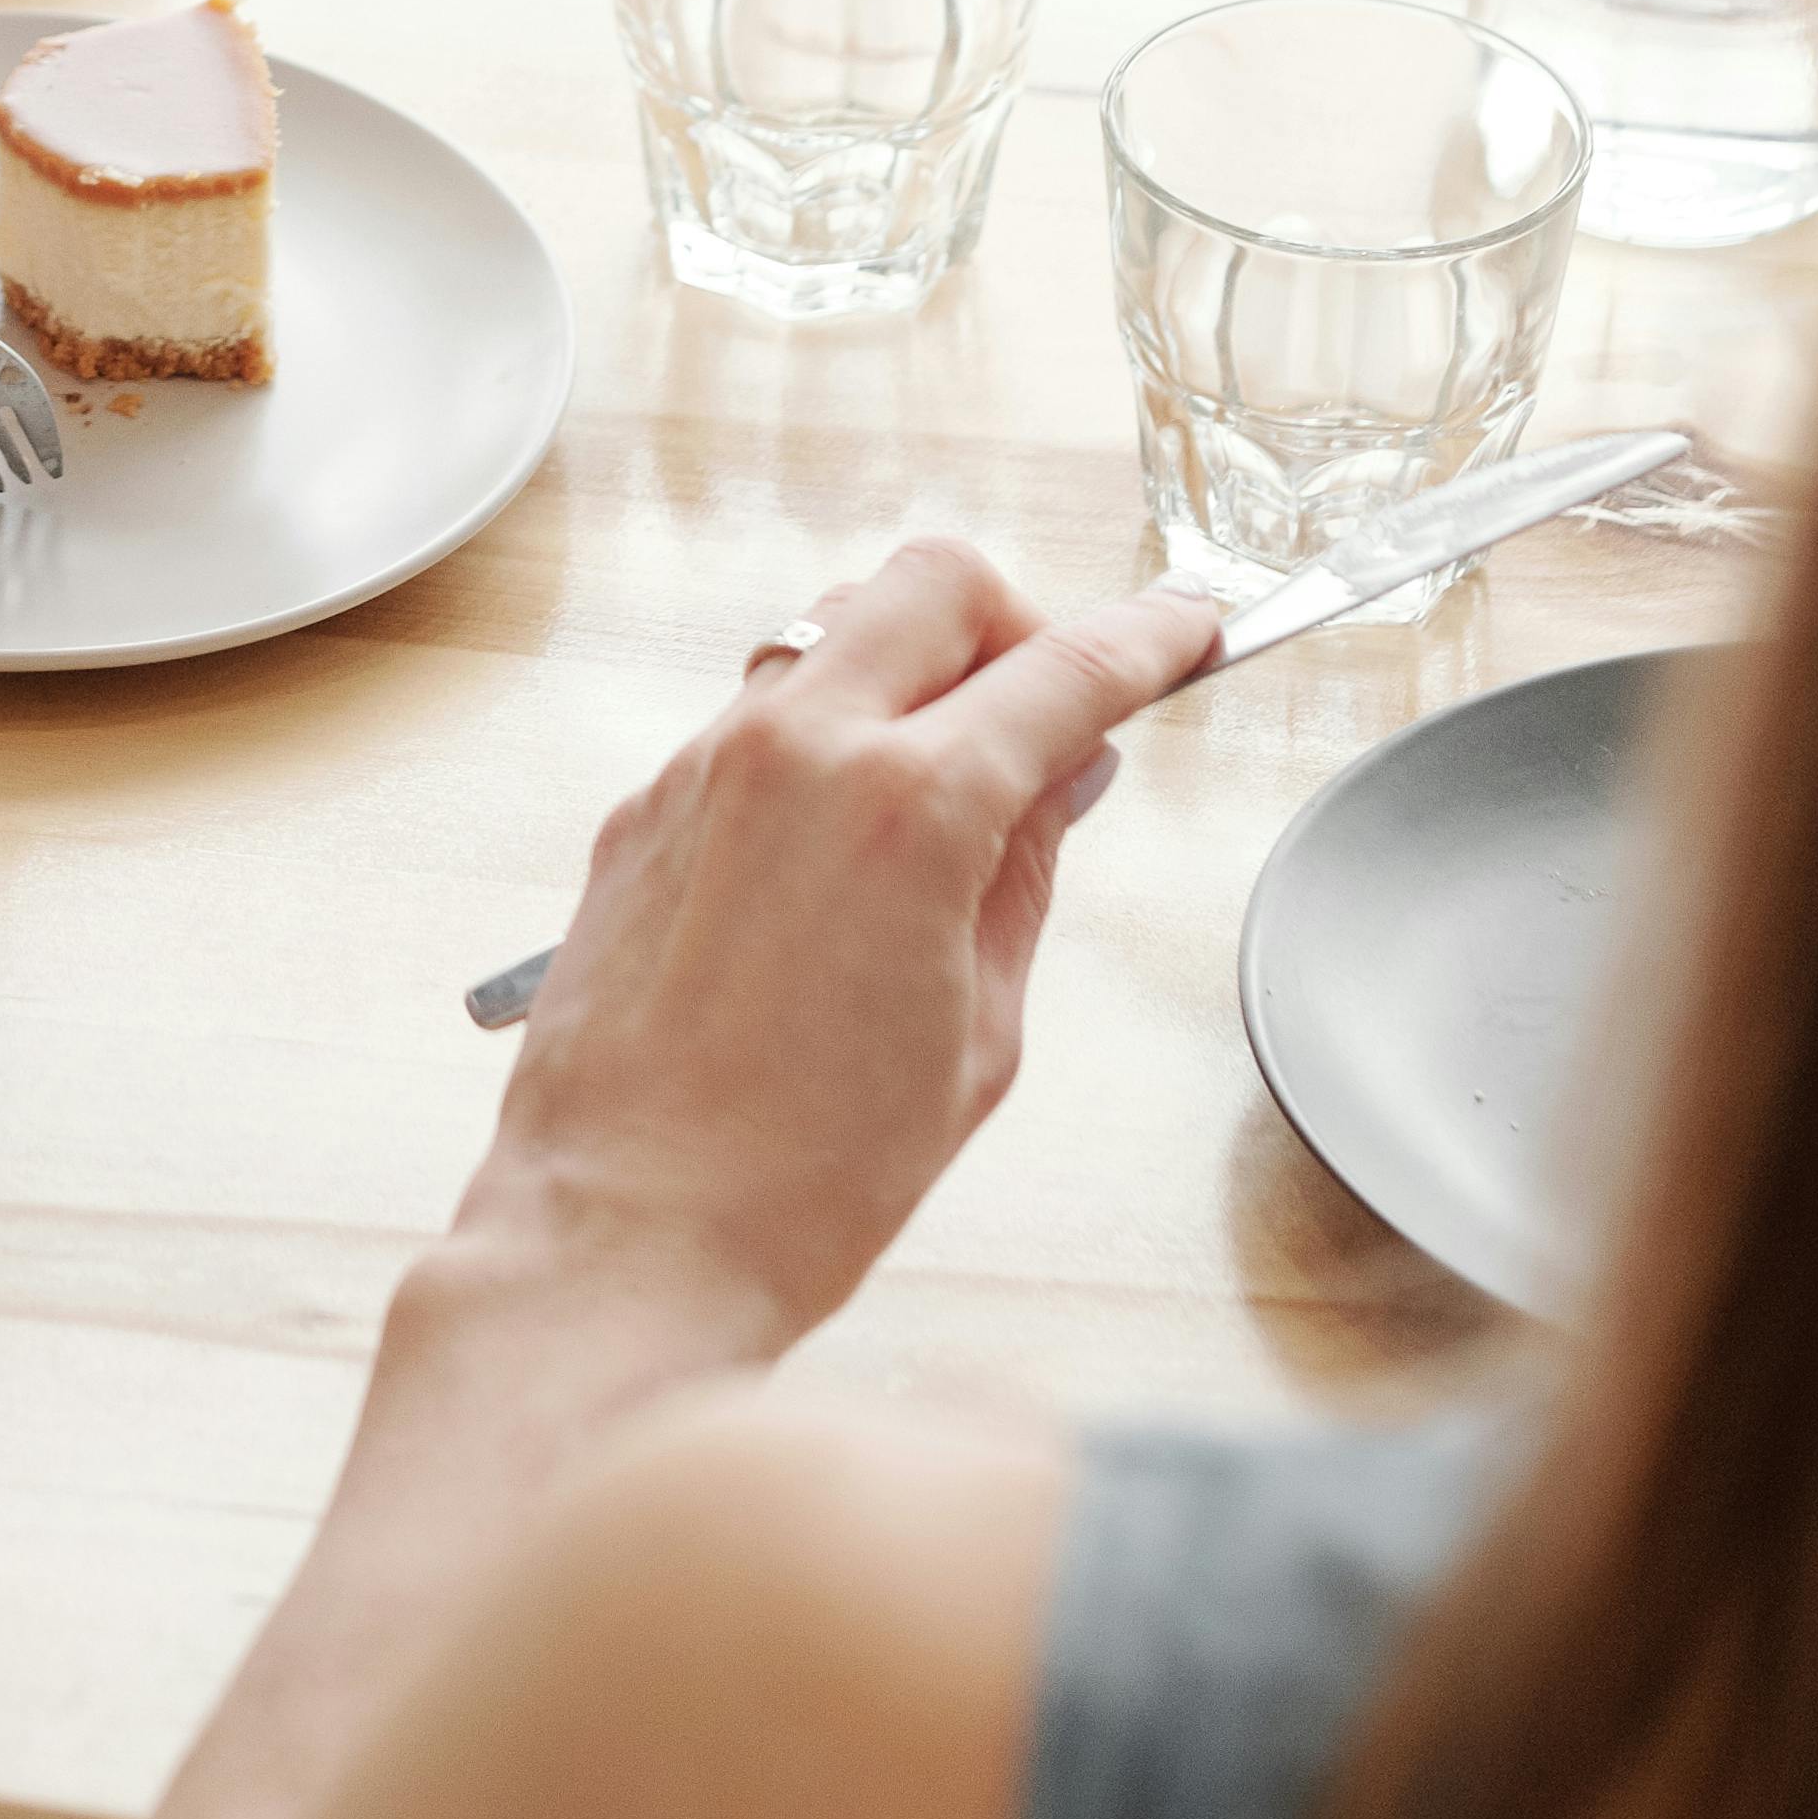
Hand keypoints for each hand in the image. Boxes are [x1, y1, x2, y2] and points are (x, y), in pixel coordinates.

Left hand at [448, 538, 1221, 1363]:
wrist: (625, 1235)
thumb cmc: (811, 1174)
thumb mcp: (980, 1032)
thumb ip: (1024, 872)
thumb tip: (1063, 771)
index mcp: (908, 807)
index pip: (1064, 669)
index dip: (1150, 637)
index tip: (1192, 623)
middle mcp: (796, 750)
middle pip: (934, 583)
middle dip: (1015, 623)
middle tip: (1046, 717)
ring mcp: (703, 767)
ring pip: (831, 629)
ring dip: (909, 668)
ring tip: (945, 783)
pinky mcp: (642, 807)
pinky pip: (754, 716)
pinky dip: (823, 737)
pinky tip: (843, 847)